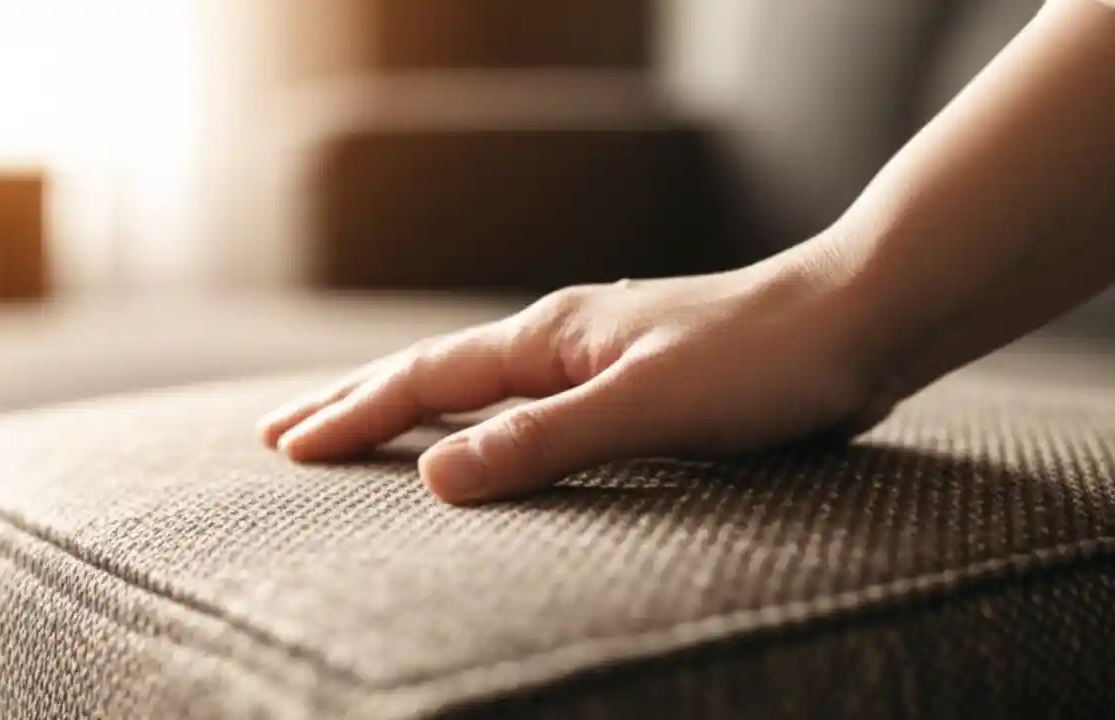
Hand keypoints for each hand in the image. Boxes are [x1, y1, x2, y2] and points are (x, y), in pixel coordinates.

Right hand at [258, 256, 886, 504]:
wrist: (853, 320)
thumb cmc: (760, 359)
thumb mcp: (645, 406)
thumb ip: (543, 441)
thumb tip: (434, 479)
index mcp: (549, 340)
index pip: (425, 382)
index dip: (352, 417)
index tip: (284, 447)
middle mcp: (558, 341)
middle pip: (430, 374)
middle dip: (352, 405)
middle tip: (279, 432)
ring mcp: (590, 358)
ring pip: (473, 386)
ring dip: (404, 410)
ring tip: (353, 427)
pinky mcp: (626, 382)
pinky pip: (520, 404)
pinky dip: (471, 420)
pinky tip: (479, 434)